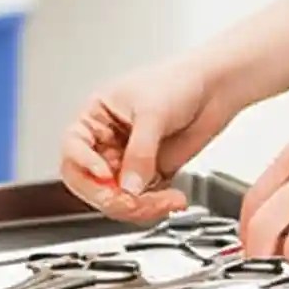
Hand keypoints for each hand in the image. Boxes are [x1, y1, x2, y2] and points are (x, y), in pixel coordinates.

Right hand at [60, 57, 237, 222]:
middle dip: (111, 196)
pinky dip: (154, 207)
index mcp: (96, 118)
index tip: (105, 174)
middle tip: (132, 200)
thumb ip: (139, 153)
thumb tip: (129, 188)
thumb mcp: (152, 113)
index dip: (84, 165)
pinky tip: (173, 199)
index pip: (73, 148)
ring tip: (163, 201)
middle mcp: (107, 142)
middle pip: (90, 182)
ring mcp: (128, 160)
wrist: (215, 87)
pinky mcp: (149, 174)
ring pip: (116, 197)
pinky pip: (141, 201)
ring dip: (138, 206)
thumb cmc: (178, 81)